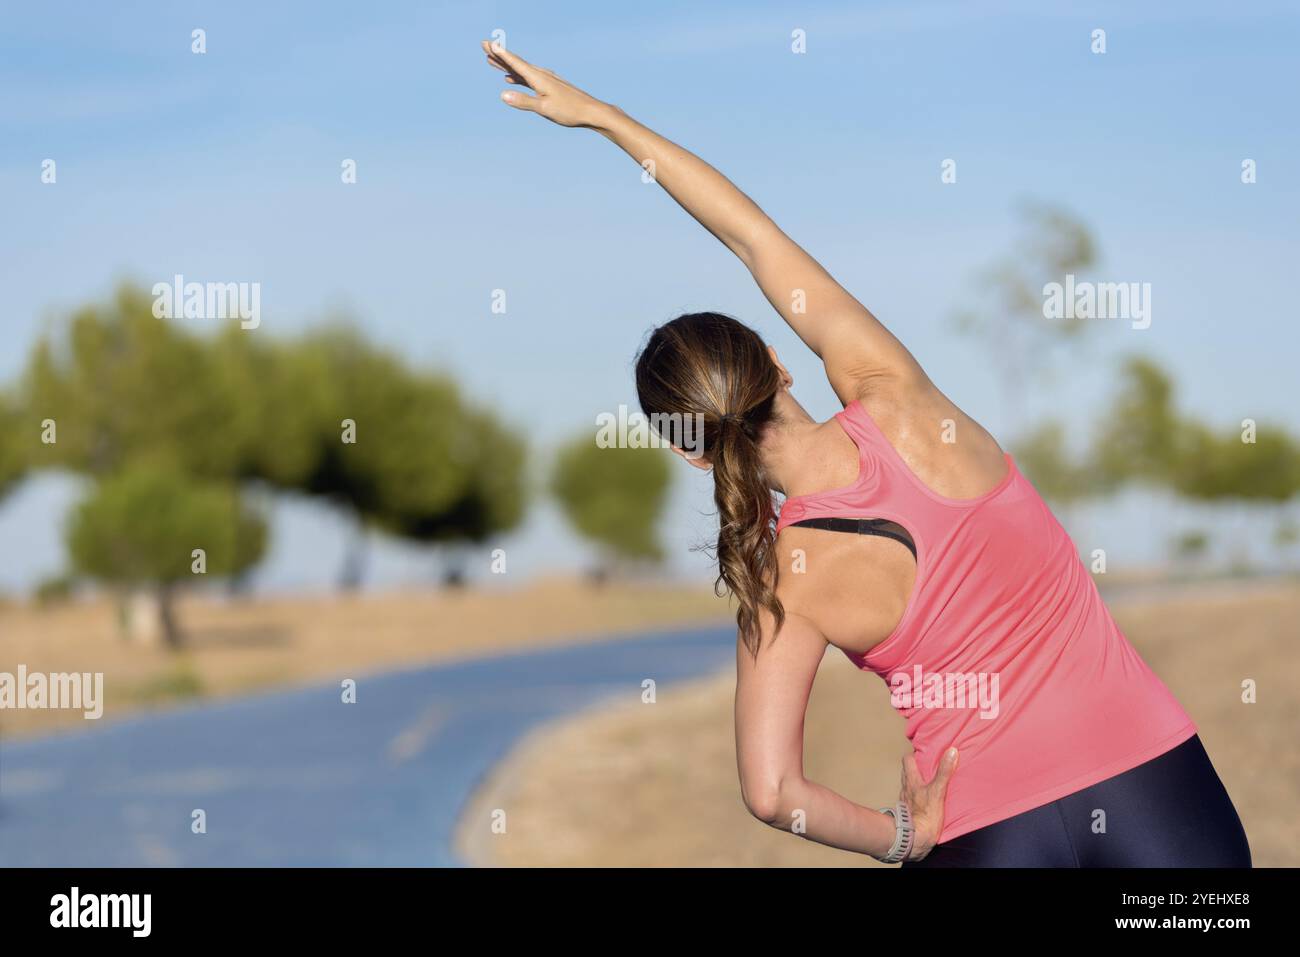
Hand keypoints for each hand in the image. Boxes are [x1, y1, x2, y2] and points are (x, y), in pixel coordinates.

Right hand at [481, 40, 611, 128]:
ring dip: (505, 65)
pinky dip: (516, 76)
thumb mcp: (544, 108)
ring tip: (491, 61)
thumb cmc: (569, 110)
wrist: (591, 111)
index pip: (515, 63)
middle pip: (515, 63)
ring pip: (520, 70)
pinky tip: (510, 80)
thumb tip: (503, 94)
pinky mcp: (548, 87)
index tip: (488, 44)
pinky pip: (527, 78)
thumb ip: (523, 101)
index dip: (500, 54)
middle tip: (484, 46)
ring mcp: (545, 80)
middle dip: (499, 56)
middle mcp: (540, 75)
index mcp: (538, 78)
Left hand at [899, 746, 958, 861]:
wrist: (916, 839)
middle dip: (916, 767)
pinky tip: (926, 799)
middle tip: (929, 765)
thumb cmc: (926, 815)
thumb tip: (951, 751)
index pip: (907, 760)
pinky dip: (917, 796)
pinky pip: (912, 799)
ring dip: (917, 782)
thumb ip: (944, 771)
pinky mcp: (909, 811)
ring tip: (929, 781)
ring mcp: (906, 800)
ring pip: (909, 785)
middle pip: (907, 772)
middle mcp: (906, 788)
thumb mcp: (938, 790)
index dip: (914, 754)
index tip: (924, 751)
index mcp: (911, 780)